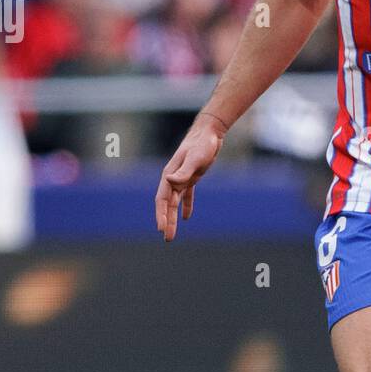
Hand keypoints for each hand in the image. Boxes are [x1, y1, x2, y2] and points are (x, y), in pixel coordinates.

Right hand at [155, 113, 226, 240]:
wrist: (209, 133)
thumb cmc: (201, 144)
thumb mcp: (194, 159)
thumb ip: (182, 172)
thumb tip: (169, 181)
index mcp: (169, 175)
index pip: (162, 199)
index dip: (161, 215)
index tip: (162, 229)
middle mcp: (173, 178)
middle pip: (167, 205)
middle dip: (166, 221)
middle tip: (167, 238)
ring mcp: (182, 178)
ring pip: (175, 203)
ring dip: (173, 218)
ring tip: (172, 234)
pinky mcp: (192, 177)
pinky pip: (187, 195)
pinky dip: (186, 206)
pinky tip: (187, 218)